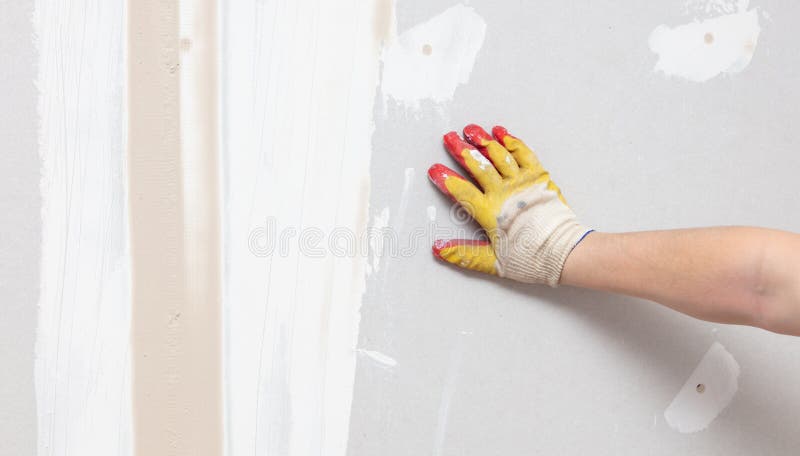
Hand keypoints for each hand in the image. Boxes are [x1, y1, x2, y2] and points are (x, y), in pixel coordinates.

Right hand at [428, 124, 590, 285]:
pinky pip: (523, 153)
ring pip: (498, 154)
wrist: (565, 252)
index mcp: (489, 212)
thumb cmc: (531, 257)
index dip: (446, 179)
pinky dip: (511, 141)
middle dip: (461, 150)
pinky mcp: (539, 177)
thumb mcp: (493, 262)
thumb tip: (439, 249)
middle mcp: (504, 192)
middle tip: (449, 138)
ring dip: (483, 140)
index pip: (461, 190)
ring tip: (471, 130)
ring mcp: (523, 182)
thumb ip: (464, 254)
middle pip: (478, 165)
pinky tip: (501, 133)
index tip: (435, 170)